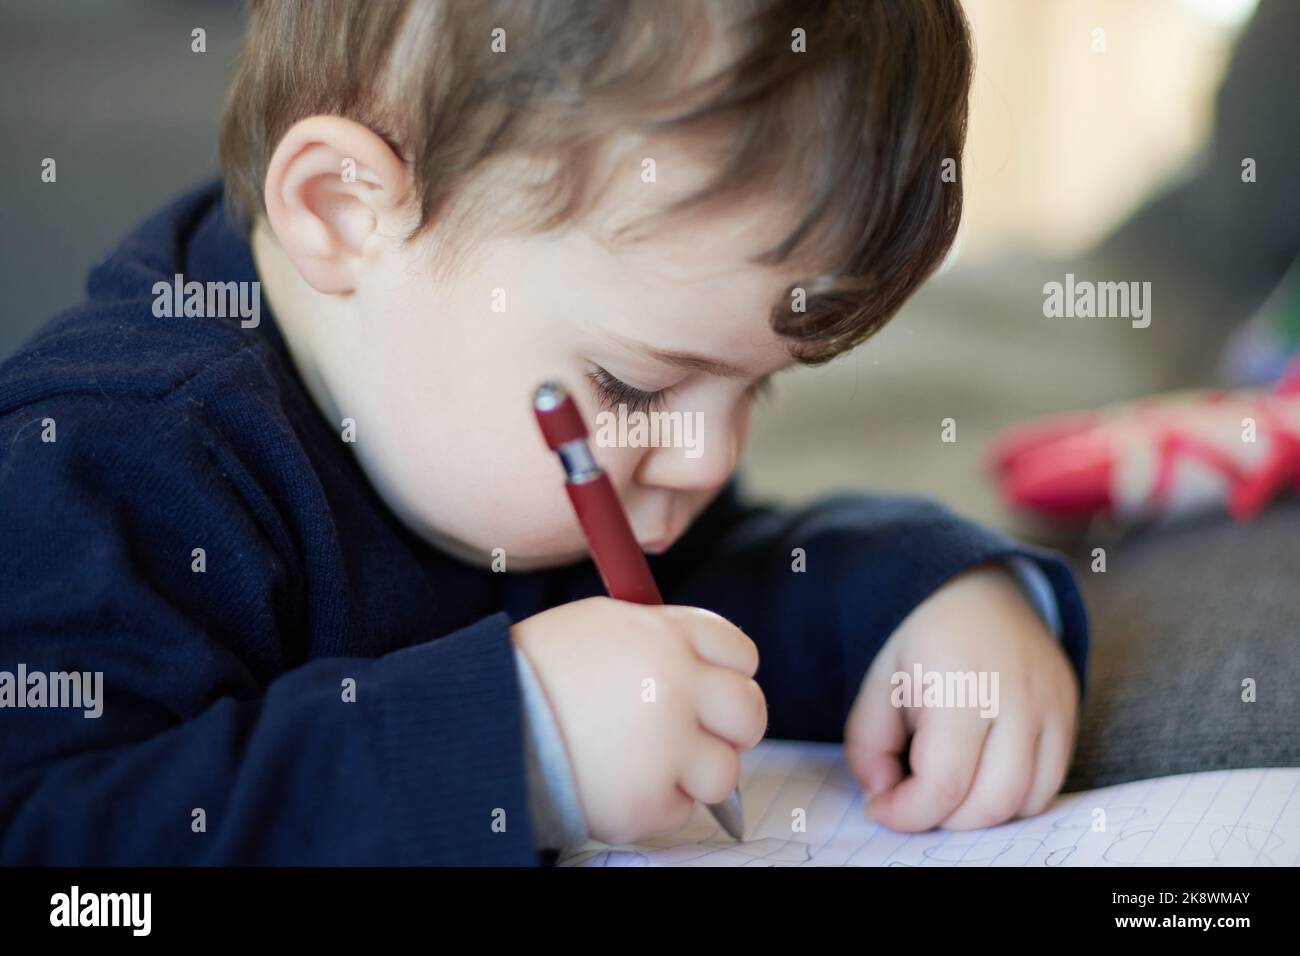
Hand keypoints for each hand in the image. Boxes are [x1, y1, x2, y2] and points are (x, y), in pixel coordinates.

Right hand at [510, 597, 766, 845]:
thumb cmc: (537, 671)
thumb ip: (660, 636)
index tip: (715, 688)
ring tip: (647, 763)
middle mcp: (675, 687)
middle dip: (732, 727)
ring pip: (725, 772)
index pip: (739, 652)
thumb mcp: (600, 625)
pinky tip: (616, 783)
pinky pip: (680, 811)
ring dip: (694, 773)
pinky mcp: (646, 801)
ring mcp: (665, 747)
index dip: (731, 673)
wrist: (482, 723)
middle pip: (748, 712)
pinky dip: (655, 804)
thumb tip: (707, 665)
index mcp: (665, 636)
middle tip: (702, 736)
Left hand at [843, 563, 1079, 830]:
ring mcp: (1051, 706)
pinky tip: (980, 777)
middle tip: (914, 800)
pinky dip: (1013, 800)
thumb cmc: (922, 641)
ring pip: (1025, 802)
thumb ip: (868, 747)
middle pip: (990, 803)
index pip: (944, 782)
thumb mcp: (878, 685)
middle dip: (943, 818)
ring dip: (980, 814)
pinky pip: (1050, 785)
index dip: (908, 812)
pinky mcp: (1070, 713)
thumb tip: (884, 798)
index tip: (882, 808)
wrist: (978, 591)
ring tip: (947, 785)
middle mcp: (1016, 696)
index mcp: (960, 683)